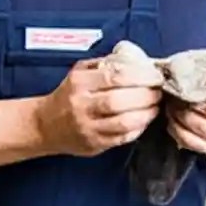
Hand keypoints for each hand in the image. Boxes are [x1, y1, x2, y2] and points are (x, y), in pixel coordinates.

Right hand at [38, 57, 163, 156]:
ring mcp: (88, 126)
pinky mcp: (94, 144)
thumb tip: (138, 61)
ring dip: (146, 114)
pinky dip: (139, 128)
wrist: (46, 125)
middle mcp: (82, 104)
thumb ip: (106, 64)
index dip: (141, 76)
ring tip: (154, 106)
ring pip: (124, 122)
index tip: (155, 75)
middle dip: (146, 95)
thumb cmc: (69, 94)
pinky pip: (123, 137)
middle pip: (121, 100)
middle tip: (158, 91)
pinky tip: (144, 120)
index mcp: (79, 82)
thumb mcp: (80, 72)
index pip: (115, 76)